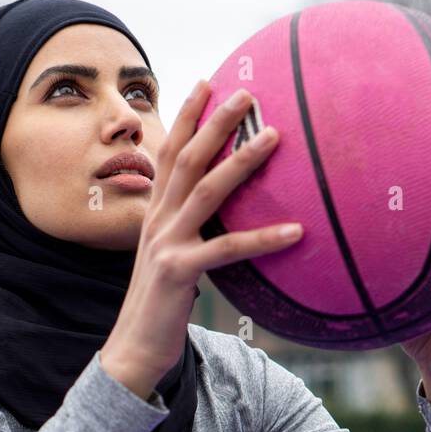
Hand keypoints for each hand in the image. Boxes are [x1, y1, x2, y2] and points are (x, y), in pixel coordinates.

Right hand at [101, 80, 303, 398]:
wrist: (133, 349)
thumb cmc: (160, 306)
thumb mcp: (172, 259)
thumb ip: (190, 233)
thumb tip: (221, 220)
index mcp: (154, 213)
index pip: (168, 153)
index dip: (185, 116)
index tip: (206, 82)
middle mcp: (157, 221)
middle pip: (187, 159)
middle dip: (215, 122)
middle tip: (246, 92)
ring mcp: (167, 244)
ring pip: (207, 191)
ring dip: (242, 160)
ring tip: (275, 135)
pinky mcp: (181, 272)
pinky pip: (229, 249)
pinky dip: (264, 238)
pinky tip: (297, 230)